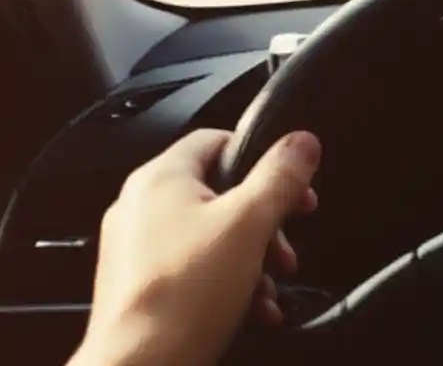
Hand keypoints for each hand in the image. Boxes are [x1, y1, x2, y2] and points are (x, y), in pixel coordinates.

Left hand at [69, 129, 320, 365]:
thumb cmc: (183, 296)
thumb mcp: (251, 223)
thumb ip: (280, 177)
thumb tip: (301, 143)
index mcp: (160, 179)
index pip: (217, 139)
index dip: (262, 157)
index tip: (291, 183)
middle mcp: (140, 207)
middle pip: (220, 194)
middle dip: (264, 223)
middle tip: (284, 245)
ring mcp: (137, 248)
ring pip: (211, 236)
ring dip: (251, 259)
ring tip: (268, 284)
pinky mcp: (141, 285)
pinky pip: (194, 269)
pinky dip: (227, 283)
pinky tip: (250, 306)